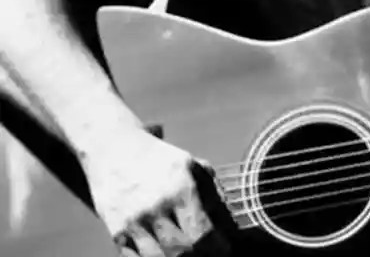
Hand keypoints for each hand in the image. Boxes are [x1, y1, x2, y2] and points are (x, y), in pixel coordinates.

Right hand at [80, 127, 231, 256]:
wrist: (113, 148)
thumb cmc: (161, 159)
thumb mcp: (195, 167)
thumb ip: (216, 197)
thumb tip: (231, 229)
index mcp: (181, 189)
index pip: (203, 234)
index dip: (217, 249)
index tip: (224, 250)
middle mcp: (156, 207)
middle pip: (181, 251)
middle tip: (208, 254)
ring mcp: (133, 221)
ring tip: (188, 253)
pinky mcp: (115, 231)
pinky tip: (164, 253)